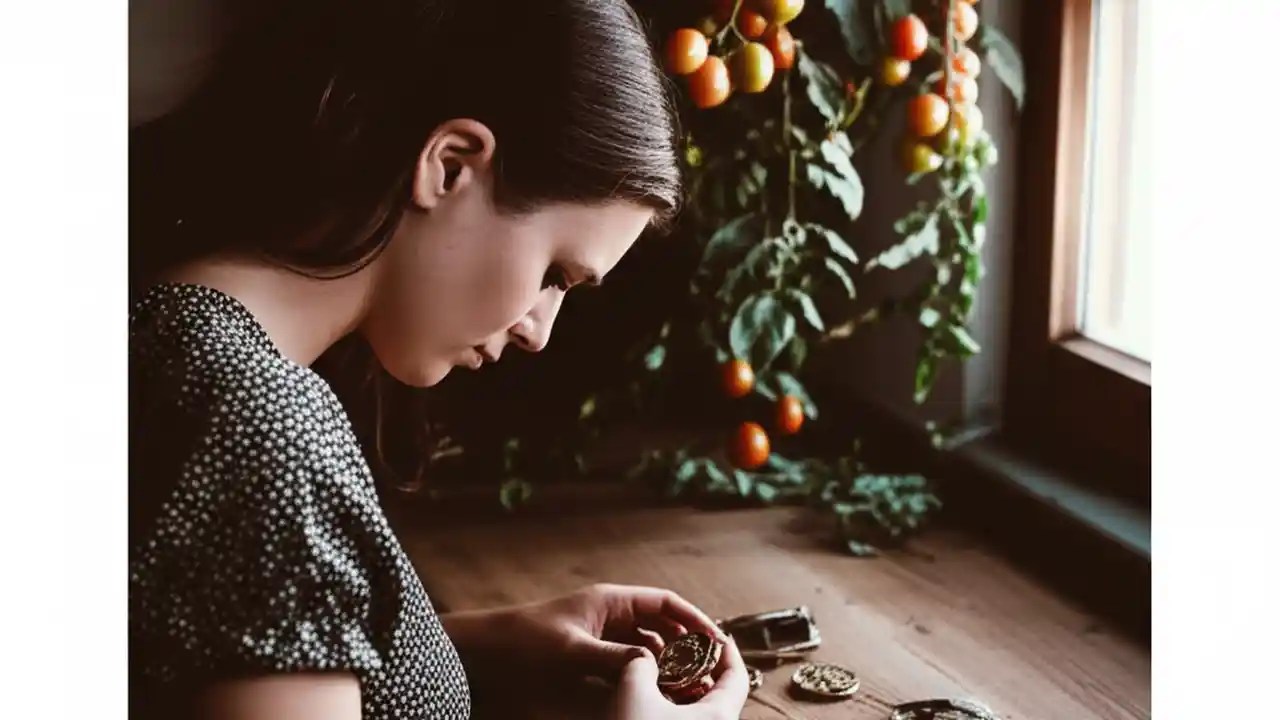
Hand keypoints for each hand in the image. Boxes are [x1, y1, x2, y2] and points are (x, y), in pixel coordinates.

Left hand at [442, 583, 730, 683]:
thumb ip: (613, 658)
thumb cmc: (524, 641)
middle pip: (661, 624)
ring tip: (687, 683)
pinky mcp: (592, 652)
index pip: (665, 602)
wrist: (486, 650)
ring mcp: (602, 633)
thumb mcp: (571, 650)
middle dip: (686, 644)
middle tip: (707, 668)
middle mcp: (610, 613)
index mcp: (610, 600)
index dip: (693, 618)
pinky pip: (630, 659)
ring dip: (667, 661)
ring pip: (648, 644)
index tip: (716, 639)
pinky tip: (655, 689)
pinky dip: (646, 671)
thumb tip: (652, 665)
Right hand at [609, 639, 749, 719]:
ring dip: (685, 691)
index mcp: (720, 717)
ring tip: (662, 673)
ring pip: (703, 713)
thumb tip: (642, 659)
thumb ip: (639, 666)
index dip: (727, 651)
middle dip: (701, 669)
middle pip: (721, 694)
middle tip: (681, 650)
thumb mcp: (633, 694)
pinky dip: (676, 711)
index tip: (714, 633)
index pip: (738, 676)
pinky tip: (652, 703)